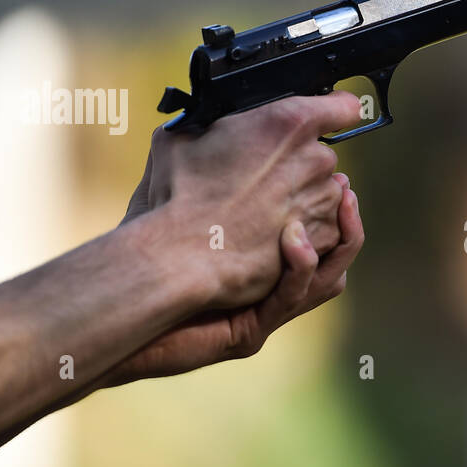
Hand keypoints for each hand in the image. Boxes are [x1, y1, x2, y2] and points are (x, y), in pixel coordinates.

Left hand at [104, 181, 363, 385]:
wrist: (117, 305)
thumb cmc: (146, 252)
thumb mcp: (192, 206)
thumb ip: (222, 178)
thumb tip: (240, 133)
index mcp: (268, 268)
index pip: (326, 241)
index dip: (342, 213)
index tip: (342, 178)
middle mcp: (273, 296)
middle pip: (337, 264)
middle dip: (349, 225)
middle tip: (346, 189)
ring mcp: (263, 317)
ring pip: (326, 284)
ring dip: (339, 245)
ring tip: (339, 207)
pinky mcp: (247, 333)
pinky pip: (288, 299)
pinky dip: (300, 268)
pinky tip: (295, 238)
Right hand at [124, 93, 361, 307]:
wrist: (187, 253)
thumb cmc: (182, 194)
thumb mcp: (182, 135)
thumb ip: (211, 120)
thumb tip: (208, 119)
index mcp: (290, 122)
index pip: (343, 106)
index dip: (334, 110)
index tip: (328, 116)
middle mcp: (316, 158)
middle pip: (321, 153)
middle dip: (296, 162)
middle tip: (260, 177)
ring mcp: (324, 198)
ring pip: (324, 189)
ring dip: (302, 196)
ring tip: (261, 209)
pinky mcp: (325, 235)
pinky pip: (325, 224)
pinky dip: (307, 228)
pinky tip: (273, 231)